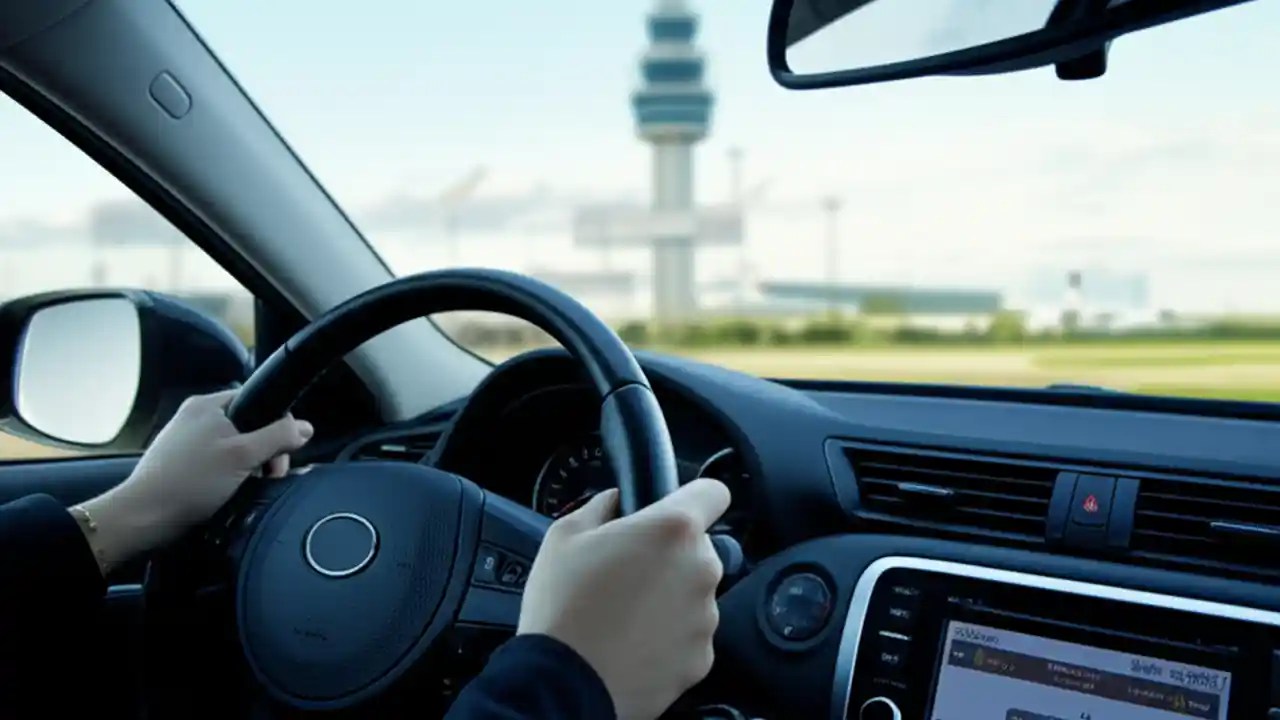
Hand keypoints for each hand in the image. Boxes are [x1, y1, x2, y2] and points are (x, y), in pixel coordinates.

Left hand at [76, 389, 312, 574]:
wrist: (145, 517)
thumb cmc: (192, 481)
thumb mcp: (244, 455)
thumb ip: (279, 437)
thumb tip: (306, 427)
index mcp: (208, 404)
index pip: (258, 401)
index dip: (278, 426)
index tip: (280, 455)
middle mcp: (196, 416)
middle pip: (250, 426)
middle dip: (265, 452)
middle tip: (267, 477)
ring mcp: (188, 440)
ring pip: (236, 447)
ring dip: (250, 467)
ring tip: (248, 488)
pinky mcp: (183, 463)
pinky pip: (220, 462)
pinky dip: (231, 476)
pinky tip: (231, 493)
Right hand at [518, 478, 730, 719]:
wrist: (561, 684)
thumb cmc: (562, 606)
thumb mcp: (564, 536)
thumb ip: (601, 506)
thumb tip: (615, 501)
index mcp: (673, 530)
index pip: (713, 492)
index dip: (693, 498)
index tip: (673, 510)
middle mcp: (700, 570)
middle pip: (698, 549)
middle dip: (670, 555)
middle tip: (628, 571)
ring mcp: (705, 618)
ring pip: (694, 593)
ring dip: (670, 597)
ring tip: (625, 614)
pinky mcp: (702, 658)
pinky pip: (690, 635)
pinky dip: (669, 637)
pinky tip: (633, 643)